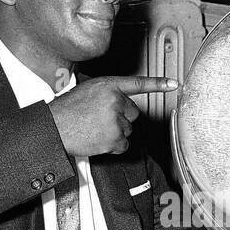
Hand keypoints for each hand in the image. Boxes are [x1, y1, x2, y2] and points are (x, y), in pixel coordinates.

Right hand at [48, 76, 177, 157]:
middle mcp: (115, 101)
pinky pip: (124, 144)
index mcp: (108, 85)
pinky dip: (113, 146)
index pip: (138, 83)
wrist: (54, 128)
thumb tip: (120, 100)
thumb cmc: (67, 110)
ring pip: (127, 130)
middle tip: (100, 118)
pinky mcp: (114, 138)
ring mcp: (116, 120)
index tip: (174, 84)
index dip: (158, 83)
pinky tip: (98, 139)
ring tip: (95, 128)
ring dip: (115, 131)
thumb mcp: (87, 89)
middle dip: (120, 117)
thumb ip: (107, 92)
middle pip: (132, 113)